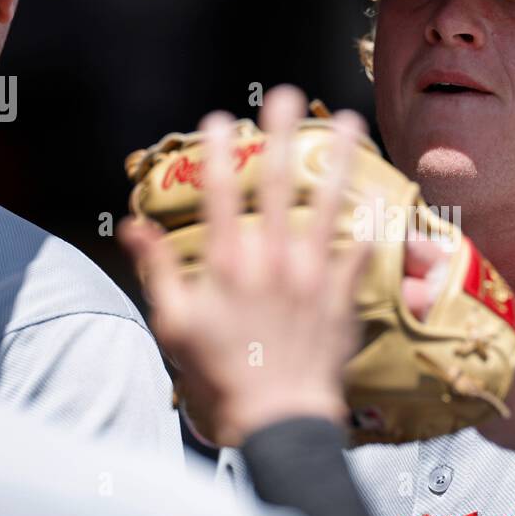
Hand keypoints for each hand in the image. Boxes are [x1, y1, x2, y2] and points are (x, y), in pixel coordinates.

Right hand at [120, 85, 368, 447]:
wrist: (279, 420)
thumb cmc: (219, 376)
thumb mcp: (174, 325)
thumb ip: (158, 270)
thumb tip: (133, 225)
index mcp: (226, 264)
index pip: (218, 193)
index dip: (216, 151)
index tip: (220, 118)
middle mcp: (272, 261)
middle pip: (276, 184)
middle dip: (280, 134)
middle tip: (287, 95)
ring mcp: (312, 277)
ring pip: (329, 205)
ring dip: (340, 160)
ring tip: (352, 122)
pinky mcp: (341, 297)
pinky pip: (362, 251)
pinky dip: (372, 223)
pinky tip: (381, 195)